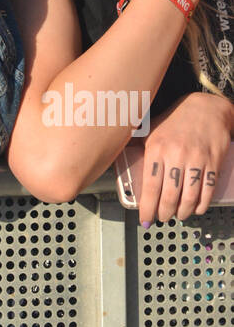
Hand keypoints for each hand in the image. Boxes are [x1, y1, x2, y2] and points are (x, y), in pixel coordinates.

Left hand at [140, 92, 233, 221]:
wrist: (208, 107)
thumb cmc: (177, 119)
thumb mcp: (153, 128)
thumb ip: (137, 142)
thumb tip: (113, 150)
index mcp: (156, 148)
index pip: (150, 186)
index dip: (147, 207)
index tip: (145, 219)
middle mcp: (176, 155)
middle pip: (169, 196)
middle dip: (164, 213)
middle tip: (162, 218)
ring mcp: (196, 160)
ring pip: (189, 197)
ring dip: (182, 212)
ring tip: (178, 215)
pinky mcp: (214, 163)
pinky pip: (208, 191)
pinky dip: (201, 205)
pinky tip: (196, 209)